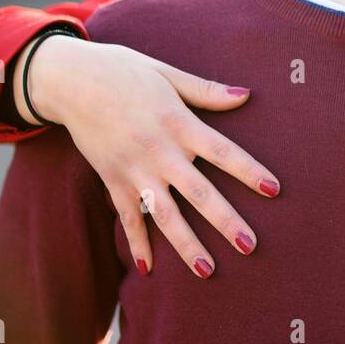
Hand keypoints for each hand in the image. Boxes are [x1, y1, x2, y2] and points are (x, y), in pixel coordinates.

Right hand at [16, 33, 279, 278]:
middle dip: (225, 221)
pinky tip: (150, 270)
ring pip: (164, 215)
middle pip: (198, 193)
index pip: (222, 151)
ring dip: (186, 244)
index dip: (249, 170)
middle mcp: (158, 151)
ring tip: (208, 271)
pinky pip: (127, 218)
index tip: (273, 189)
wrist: (71, 80)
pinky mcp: (112, 180)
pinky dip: (138, 243)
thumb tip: (247, 94)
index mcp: (177, 122)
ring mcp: (133, 170)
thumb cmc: (124, 72)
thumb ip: (206, 91)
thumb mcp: (167, 74)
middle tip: (250, 246)